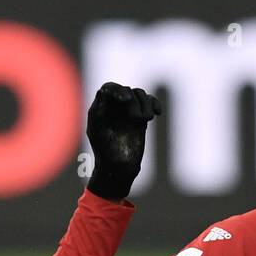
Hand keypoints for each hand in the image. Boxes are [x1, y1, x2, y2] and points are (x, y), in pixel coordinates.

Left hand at [85, 81, 160, 200]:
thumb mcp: (98, 131)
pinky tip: (157, 113)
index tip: (124, 99)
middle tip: (134, 118)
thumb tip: (102, 91)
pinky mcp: (141, 117)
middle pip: (127, 90)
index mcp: (101, 107)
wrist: (118, 167)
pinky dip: (155, 104)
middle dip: (133, 102)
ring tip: (144, 120)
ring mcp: (129, 111)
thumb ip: (99, 112)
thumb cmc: (104, 151)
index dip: (117, 90)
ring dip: (145, 104)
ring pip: (140, 94)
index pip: (109, 88)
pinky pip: (150, 103)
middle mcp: (115, 106)